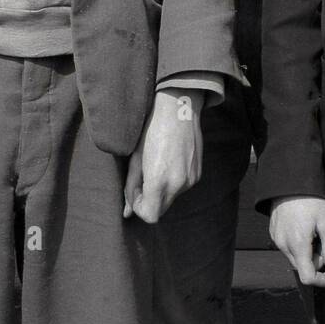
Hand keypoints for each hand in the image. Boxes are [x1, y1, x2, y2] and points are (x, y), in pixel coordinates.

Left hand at [123, 88, 204, 223]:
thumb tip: (126, 212)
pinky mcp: (198, 174)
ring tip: (156, 164)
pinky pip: (182, 187)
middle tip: (143, 178)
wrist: (178, 108)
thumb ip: (130, 187)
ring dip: (161, 190)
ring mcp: (191, 180)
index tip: (135, 191)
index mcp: (159, 180)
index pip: (150, 215)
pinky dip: (173, 181)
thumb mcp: (135, 158)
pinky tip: (168, 160)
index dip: (139, 207)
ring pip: (171, 198)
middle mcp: (178, 185)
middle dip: (149, 200)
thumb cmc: (151, 129)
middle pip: (161, 210)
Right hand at [269, 196, 324, 286]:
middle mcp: (283, 245)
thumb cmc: (311, 200)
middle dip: (317, 262)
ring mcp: (277, 239)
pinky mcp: (274, 233)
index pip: (308, 278)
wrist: (290, 180)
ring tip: (315, 233)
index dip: (323, 280)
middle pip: (303, 268)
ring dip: (308, 253)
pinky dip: (299, 245)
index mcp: (298, 244)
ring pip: (296, 258)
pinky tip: (304, 229)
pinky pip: (288, 248)